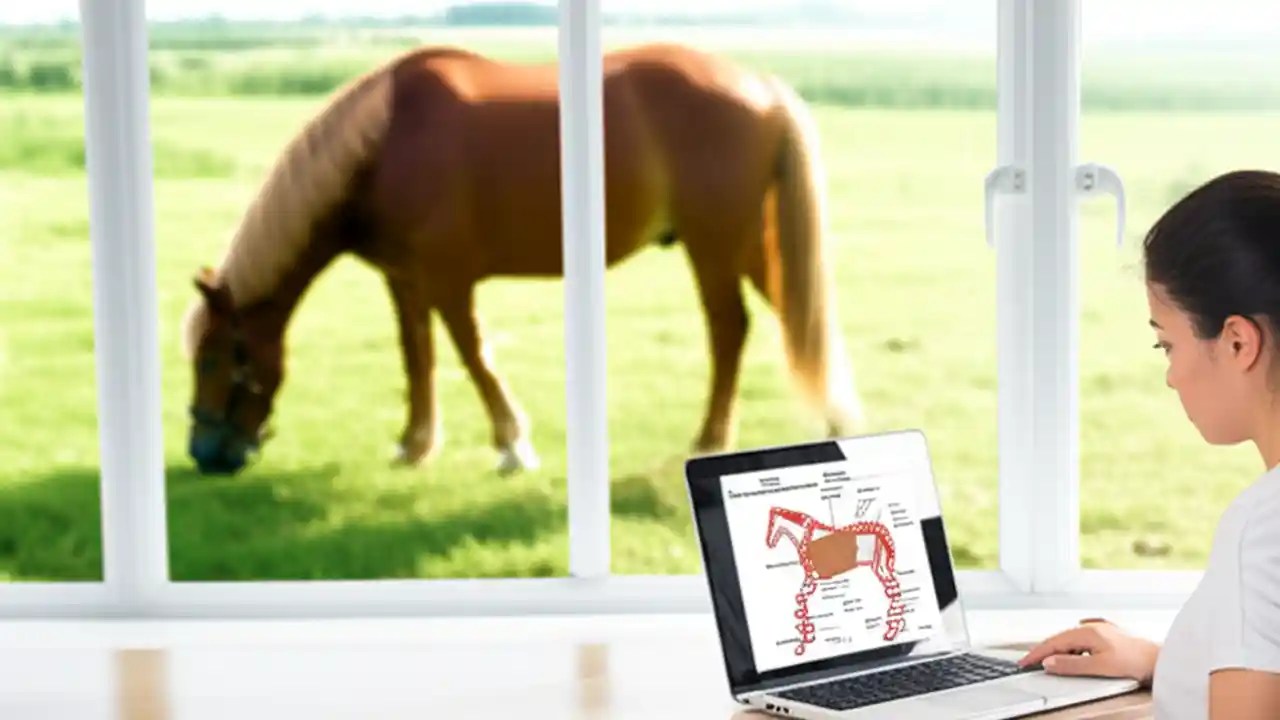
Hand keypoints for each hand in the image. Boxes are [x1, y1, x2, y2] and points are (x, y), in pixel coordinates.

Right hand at [1018, 619, 1160, 686]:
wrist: (1161, 659)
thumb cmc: (1134, 661)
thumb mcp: (1099, 666)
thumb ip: (1071, 665)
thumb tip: (1048, 662)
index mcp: (1086, 631)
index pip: (1053, 643)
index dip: (1036, 654)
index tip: (1023, 663)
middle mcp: (1092, 627)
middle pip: (1060, 638)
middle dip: (1044, 650)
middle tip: (1030, 662)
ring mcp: (1102, 629)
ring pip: (1072, 637)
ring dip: (1059, 647)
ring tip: (1050, 659)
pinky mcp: (1111, 634)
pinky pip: (1085, 636)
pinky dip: (1075, 642)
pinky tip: (1077, 639)